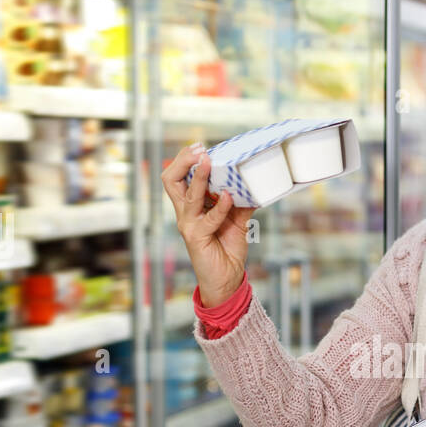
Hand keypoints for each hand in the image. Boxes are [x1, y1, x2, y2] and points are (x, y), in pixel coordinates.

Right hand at [161, 143, 255, 306]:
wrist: (227, 280)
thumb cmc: (228, 249)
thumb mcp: (237, 220)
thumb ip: (242, 203)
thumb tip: (254, 185)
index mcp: (191, 205)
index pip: (177, 176)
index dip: (185, 159)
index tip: (202, 147)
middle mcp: (185, 213)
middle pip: (171, 180)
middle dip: (183, 161)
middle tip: (201, 150)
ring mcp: (189, 225)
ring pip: (187, 195)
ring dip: (200, 177)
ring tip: (210, 162)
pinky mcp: (197, 238)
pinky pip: (208, 218)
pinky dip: (220, 207)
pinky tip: (230, 197)